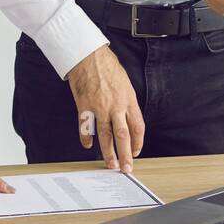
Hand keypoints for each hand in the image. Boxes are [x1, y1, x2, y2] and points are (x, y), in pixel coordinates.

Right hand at [66, 44, 143, 172]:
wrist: (89, 55)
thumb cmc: (107, 66)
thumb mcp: (125, 83)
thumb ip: (126, 102)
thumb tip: (128, 118)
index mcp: (129, 100)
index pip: (138, 127)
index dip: (138, 142)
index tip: (136, 151)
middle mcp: (116, 106)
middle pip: (123, 136)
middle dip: (126, 155)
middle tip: (126, 168)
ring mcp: (100, 107)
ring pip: (106, 136)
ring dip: (108, 153)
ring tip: (110, 164)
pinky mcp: (84, 106)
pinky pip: (86, 128)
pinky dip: (86, 138)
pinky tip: (88, 145)